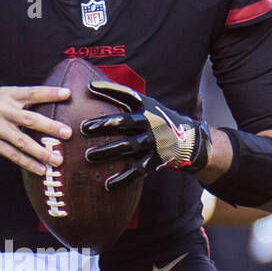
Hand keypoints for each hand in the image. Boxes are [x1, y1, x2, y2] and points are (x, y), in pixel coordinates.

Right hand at [0, 86, 71, 175]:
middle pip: (30, 119)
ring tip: (56, 159)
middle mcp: (2, 110)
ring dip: (41, 151)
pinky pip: (12, 155)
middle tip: (67, 133)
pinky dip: (27, 163)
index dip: (50, 93)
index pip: (32, 93)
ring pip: (22, 141)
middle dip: (50, 126)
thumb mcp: (0, 97)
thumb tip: (48, 104)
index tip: (67, 95)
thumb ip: (21, 101)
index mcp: (8, 95)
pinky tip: (39, 169)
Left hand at [81, 79, 211, 190]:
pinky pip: (136, 170)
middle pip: (123, 122)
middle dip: (102, 124)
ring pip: (126, 146)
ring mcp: (153, 142)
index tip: (90, 86)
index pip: (127, 95)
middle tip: (82, 127)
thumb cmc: (160, 122)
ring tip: (88, 156)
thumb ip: (129, 103)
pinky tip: (107, 184)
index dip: (109, 89)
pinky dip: (122, 179)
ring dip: (106, 151)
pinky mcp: (155, 160)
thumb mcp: (150, 107)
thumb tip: (96, 89)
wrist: (189, 141)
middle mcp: (150, 123)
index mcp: (147, 107)